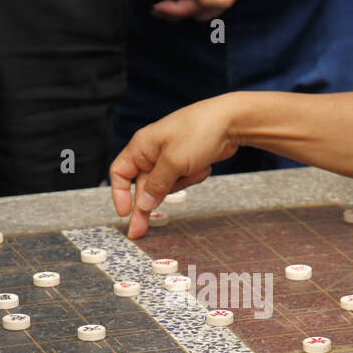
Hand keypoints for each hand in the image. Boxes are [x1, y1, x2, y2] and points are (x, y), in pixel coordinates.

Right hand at [108, 94, 240, 237]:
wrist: (232, 122)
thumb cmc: (200, 130)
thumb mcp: (174, 162)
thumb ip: (156, 186)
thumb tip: (143, 205)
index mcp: (142, 146)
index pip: (120, 173)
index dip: (120, 194)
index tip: (125, 213)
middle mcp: (152, 152)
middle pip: (143, 186)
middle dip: (148, 204)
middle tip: (141, 230)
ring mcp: (170, 157)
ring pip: (165, 186)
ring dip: (181, 182)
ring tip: (194, 167)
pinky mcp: (185, 162)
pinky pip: (182, 180)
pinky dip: (193, 177)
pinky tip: (203, 165)